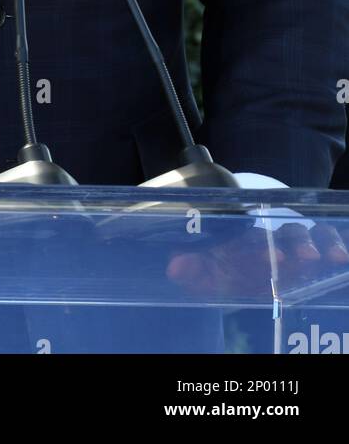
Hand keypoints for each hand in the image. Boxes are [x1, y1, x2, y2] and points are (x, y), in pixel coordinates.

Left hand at [166, 219, 348, 297]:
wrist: (242, 258)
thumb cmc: (227, 265)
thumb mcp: (208, 270)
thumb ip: (192, 269)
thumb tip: (175, 267)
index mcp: (245, 241)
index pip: (255, 240)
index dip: (263, 249)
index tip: (273, 258)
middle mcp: (274, 241)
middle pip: (287, 236)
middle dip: (296, 246)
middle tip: (306, 257)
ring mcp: (295, 248)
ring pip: (310, 236)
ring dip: (321, 244)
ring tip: (332, 256)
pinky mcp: (312, 257)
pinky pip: (328, 243)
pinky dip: (336, 245)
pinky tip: (342, 258)